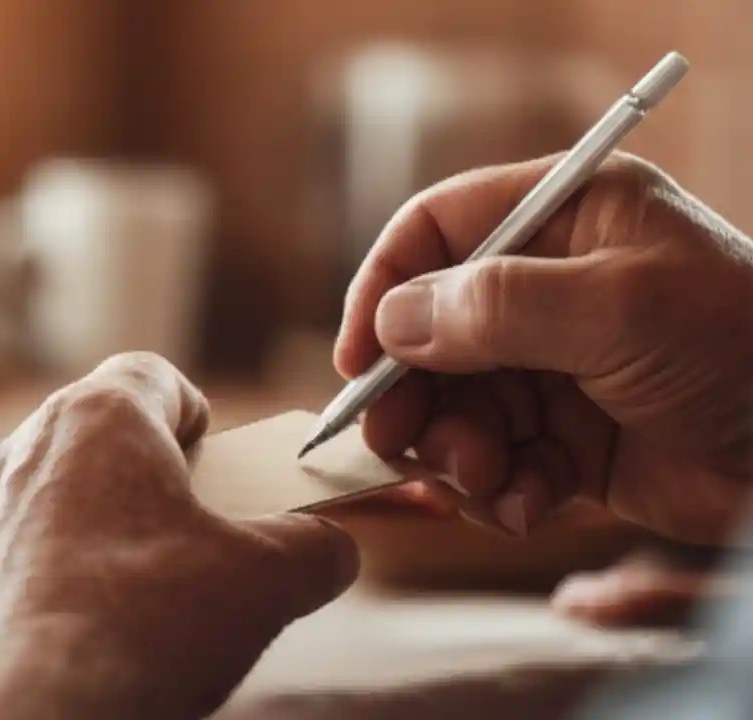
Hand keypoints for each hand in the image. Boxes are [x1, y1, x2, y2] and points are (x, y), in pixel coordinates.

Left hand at [0, 353, 357, 719]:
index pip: (148, 375)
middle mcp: (12, 455)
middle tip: (177, 546)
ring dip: (58, 533)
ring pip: (17, 503)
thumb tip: (328, 551)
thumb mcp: (265, 585)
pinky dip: (0, 601)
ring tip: (103, 600)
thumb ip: (310, 550)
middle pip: (84, 445)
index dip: (189, 410)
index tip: (210, 461)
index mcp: (95, 424)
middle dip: (130, 485)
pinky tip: (35, 648)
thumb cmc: (140, 632)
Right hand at [337, 152, 752, 543]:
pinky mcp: (568, 438)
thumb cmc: (744, 352)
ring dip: (456, 451)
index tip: (357, 358)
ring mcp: (556, 365)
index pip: (437, 230)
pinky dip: (500, 490)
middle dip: (414, 393)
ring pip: (454, 405)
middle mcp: (552, 286)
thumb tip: (393, 320)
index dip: (383, 287)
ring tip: (489, 479)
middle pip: (430, 331)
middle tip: (401, 442)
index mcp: (567, 217)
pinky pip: (495, 461)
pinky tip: (533, 504)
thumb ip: (498, 306)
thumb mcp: (620, 310)